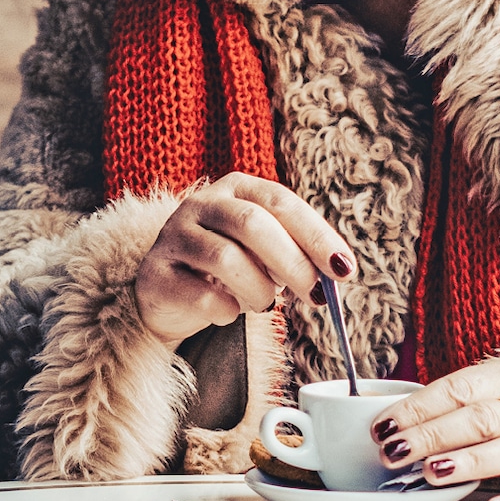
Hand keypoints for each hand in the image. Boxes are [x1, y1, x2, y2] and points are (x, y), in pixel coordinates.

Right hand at [131, 173, 356, 345]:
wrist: (168, 296)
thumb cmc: (228, 271)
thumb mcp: (265, 254)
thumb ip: (297, 255)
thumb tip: (337, 273)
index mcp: (235, 188)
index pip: (280, 201)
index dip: (316, 235)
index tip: (343, 269)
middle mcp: (201, 204)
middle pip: (251, 223)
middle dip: (292, 263)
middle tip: (315, 296)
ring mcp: (173, 236)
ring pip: (225, 259)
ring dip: (258, 290)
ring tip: (263, 304)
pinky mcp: (156, 274)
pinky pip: (201, 296)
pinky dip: (226, 311)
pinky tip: (227, 312)